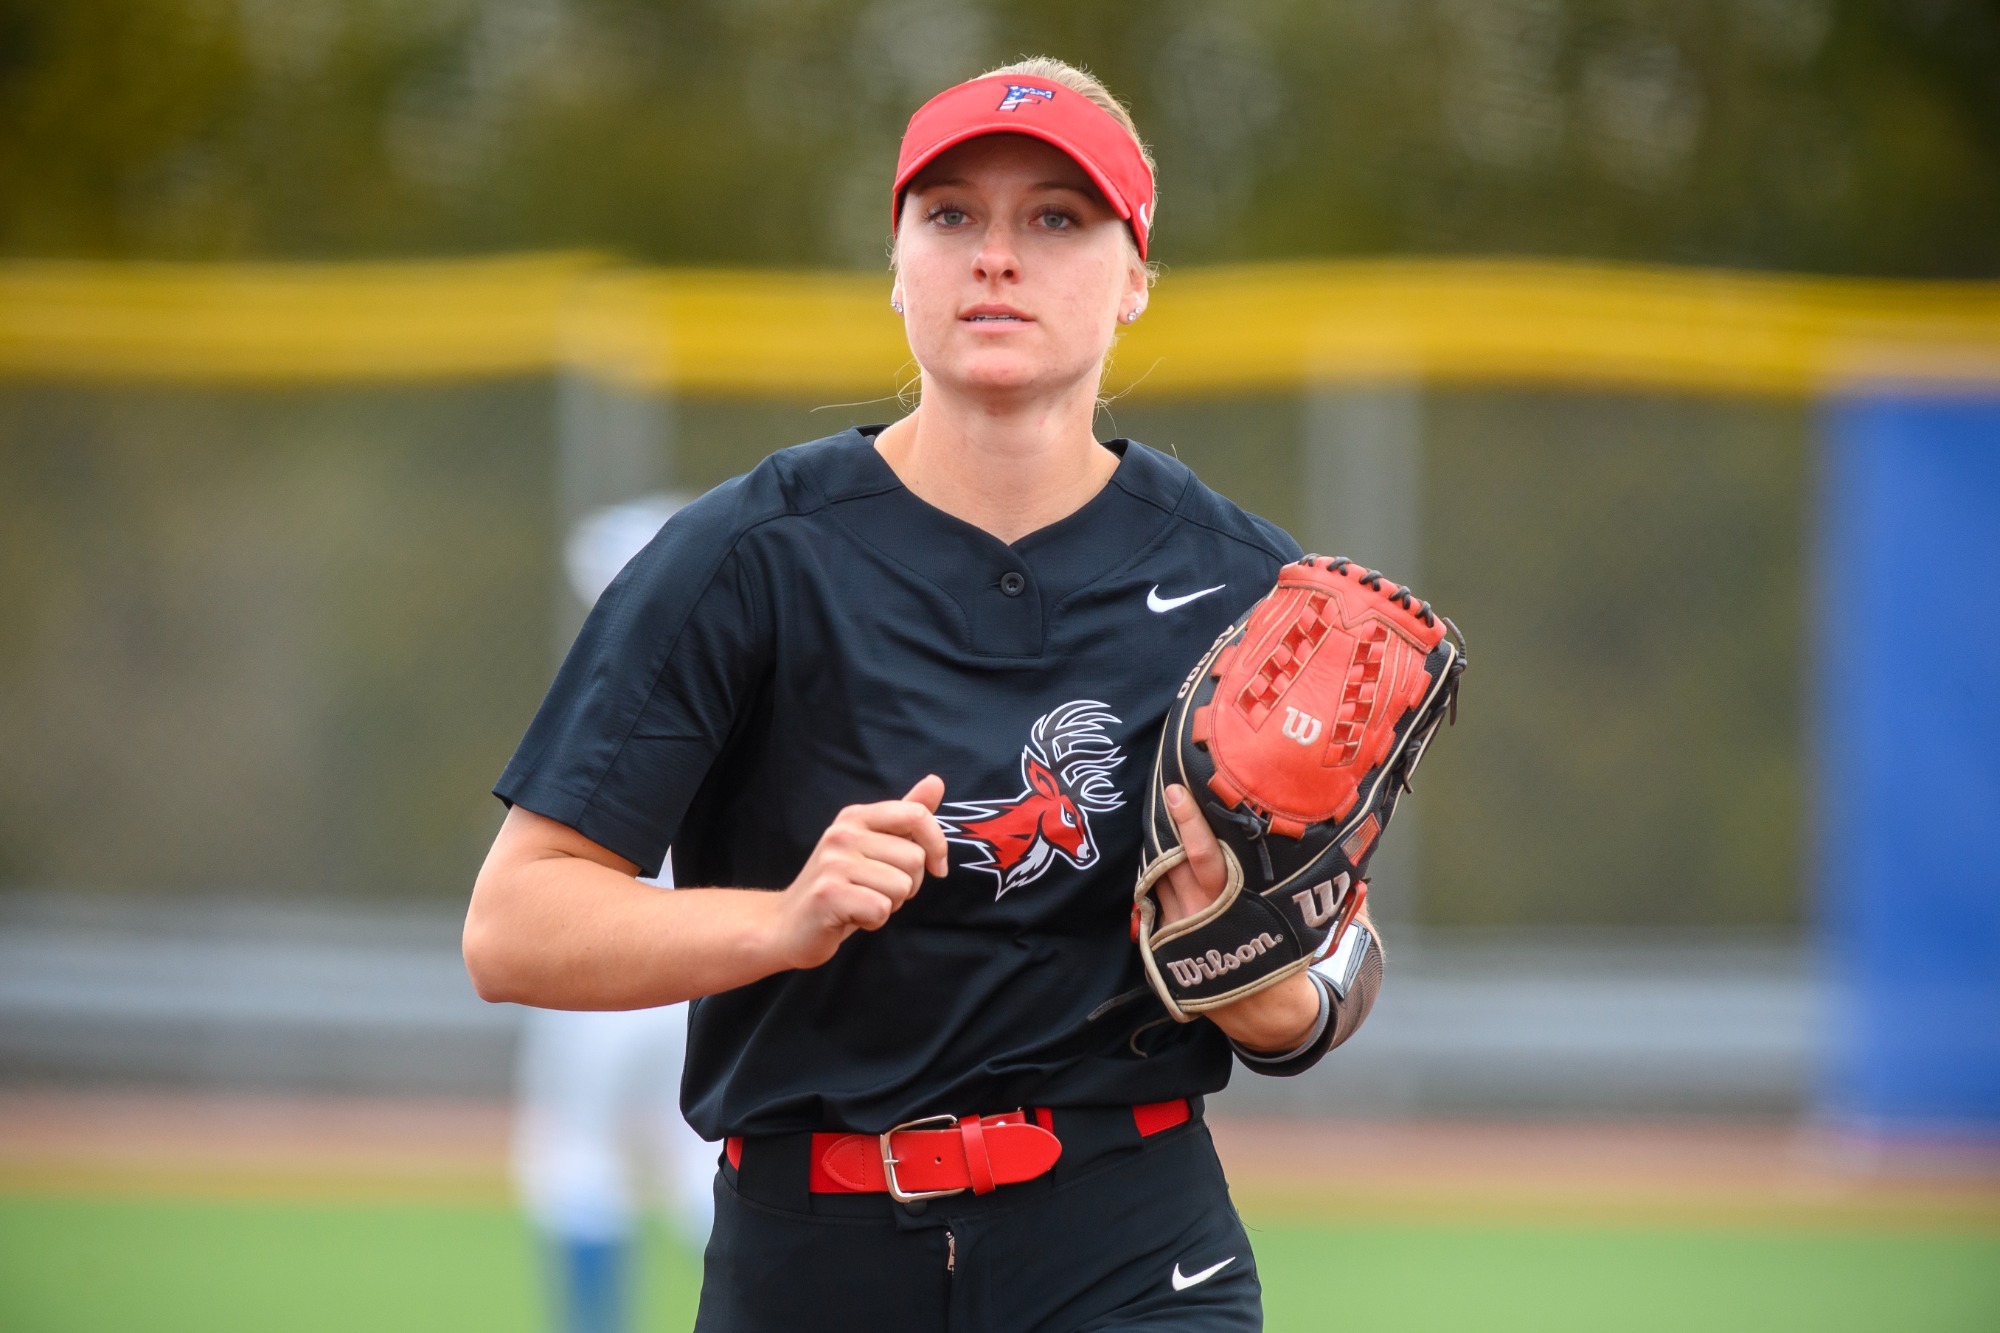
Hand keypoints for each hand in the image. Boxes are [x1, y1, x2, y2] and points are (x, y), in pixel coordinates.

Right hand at [773, 776, 949, 969]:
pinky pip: (882, 909)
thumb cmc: (840, 886)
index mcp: (856, 816)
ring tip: (862, 902)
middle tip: (876, 890)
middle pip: (915, 858)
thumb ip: (905, 816)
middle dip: (908, 884)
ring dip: (890, 904)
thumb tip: (936, 781)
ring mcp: (833, 862)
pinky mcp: (829, 894)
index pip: (915, 814)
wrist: (788, 925)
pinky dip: (874, 921)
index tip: (936, 867)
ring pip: (902, 886)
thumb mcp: (873, 846)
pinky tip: (852, 916)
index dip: (937, 844)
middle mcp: (843, 833)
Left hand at [1154, 782, 1326, 1052]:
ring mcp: (1178, 926)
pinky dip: (1158, 878)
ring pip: (1159, 877)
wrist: (1261, 1013)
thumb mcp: (1303, 927)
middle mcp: (1198, 911)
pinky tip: (1164, 859)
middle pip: (1173, 860)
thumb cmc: (1284, 960)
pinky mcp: (1164, 941)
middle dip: (1168, 826)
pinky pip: (1154, 899)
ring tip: (1166, 818)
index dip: (1188, 823)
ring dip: (1160, 849)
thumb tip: (1362, 867)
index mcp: (1231, 901)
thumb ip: (1322, 894)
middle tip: (1166, 791)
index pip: (1203, 854)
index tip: (1176, 792)